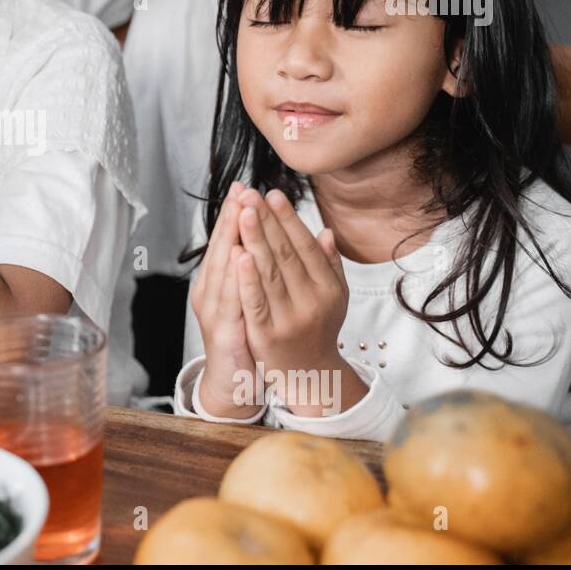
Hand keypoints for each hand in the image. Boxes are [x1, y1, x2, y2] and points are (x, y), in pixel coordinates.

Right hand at [191, 181, 262, 418]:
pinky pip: (230, 298)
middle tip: (241, 189)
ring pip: (222, 268)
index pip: (225, 242)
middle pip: (220, 248)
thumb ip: (258, 270)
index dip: (233, 214)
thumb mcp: (251, 298)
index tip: (243, 187)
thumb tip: (265, 238)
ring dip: (231, 237)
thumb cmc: (244, 339)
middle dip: (232, 216)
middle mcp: (210, 291)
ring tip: (240, 210)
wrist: (231, 383)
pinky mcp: (223, 330)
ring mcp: (213, 310)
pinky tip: (240, 255)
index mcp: (218, 282)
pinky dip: (235, 276)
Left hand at [233, 187, 348, 406]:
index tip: (273, 194)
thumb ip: (328, 265)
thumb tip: (325, 232)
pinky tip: (238, 254)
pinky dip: (246, 278)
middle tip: (251, 195)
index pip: (305, 246)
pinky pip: (255, 302)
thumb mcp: (333, 296)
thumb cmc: (316, 328)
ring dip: (255, 240)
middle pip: (286, 254)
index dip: (288, 219)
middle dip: (267, 222)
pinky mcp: (266, 334)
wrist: (308, 375)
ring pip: (270, 274)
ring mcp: (289, 318)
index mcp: (328, 288)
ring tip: (243, 212)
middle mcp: (312, 301)